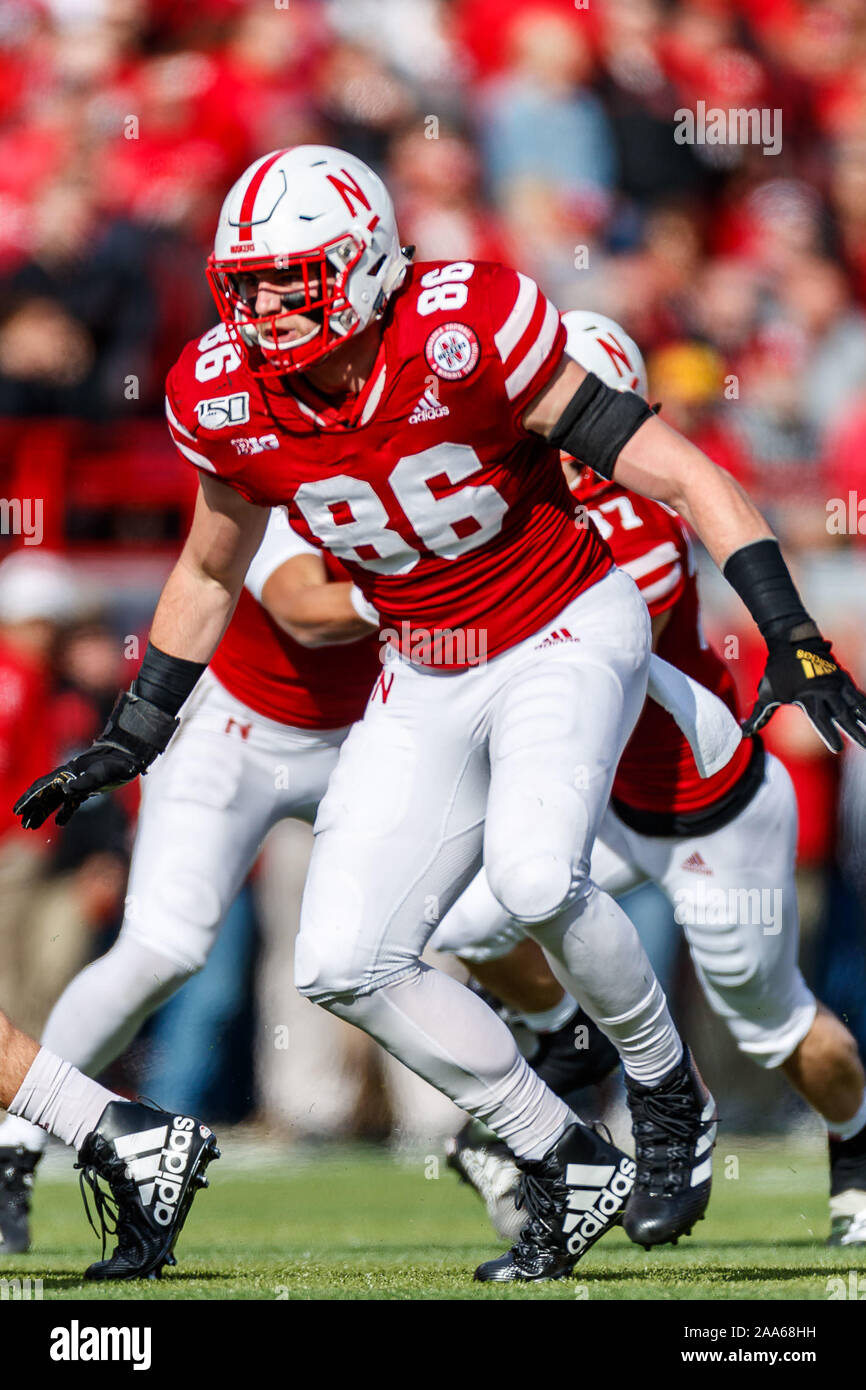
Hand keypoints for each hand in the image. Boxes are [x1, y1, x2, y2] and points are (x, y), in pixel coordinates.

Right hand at [14, 746, 142, 828]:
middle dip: (32, 808)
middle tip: (23, 823)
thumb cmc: (116, 763)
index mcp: (67, 773)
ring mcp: (77, 783)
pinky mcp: (87, 789)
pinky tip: (59, 822)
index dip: (30, 799)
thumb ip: (85, 781)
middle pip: (45, 795)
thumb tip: (65, 790)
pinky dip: (63, 812)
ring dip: (43, 812)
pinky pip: (70, 803)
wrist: (129, 756)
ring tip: (32, 825)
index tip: (19, 810)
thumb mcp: (102, 773)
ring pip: (55, 800)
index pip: (42, 787)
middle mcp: (68, 778)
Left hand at [742, 637, 865, 752]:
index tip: (838, 749)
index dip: (830, 735)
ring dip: (865, 719)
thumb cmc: (777, 669)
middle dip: (855, 732)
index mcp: (808, 697)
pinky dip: (864, 704)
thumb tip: (744, 732)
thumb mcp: (767, 692)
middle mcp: (825, 691)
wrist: (792, 640)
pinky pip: (856, 693)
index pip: (821, 721)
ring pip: (854, 704)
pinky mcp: (841, 676)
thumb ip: (759, 715)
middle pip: (843, 715)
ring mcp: (835, 683)